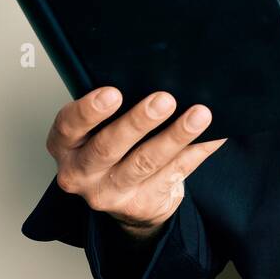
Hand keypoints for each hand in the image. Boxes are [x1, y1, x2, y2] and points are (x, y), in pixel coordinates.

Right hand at [47, 87, 226, 239]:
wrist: (126, 197)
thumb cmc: (112, 148)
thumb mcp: (98, 129)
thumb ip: (114, 108)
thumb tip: (156, 74)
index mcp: (66, 145)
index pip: (69, 126)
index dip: (89, 110)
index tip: (113, 93)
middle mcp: (81, 172)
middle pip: (109, 147)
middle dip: (139, 122)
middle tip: (164, 100)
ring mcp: (111, 193)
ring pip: (146, 162)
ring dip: (175, 136)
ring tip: (198, 115)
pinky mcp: (142, 204)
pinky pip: (175, 173)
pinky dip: (197, 151)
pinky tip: (213, 134)